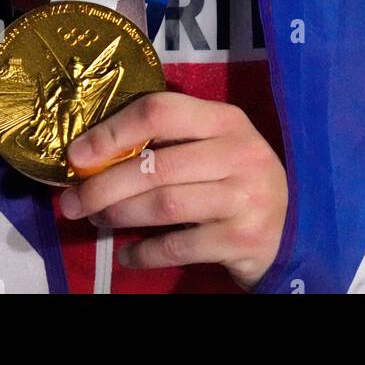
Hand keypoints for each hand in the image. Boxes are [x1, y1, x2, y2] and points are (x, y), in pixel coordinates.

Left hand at [58, 90, 287, 290]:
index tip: (77, 153)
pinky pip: (178, 246)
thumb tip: (94, 151)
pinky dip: (145, 253)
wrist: (293, 227)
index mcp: (226, 119)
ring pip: (163, 205)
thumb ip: (170, 140)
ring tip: (96, 220)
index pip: (161, 111)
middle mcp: (238, 152)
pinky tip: (128, 254)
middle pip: (154, 165)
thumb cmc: (238, 177)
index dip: (113, 131)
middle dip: (103, 185)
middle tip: (71, 201)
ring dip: (119, 215)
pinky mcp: (241, 239)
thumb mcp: (215, 145)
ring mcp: (243, 197)